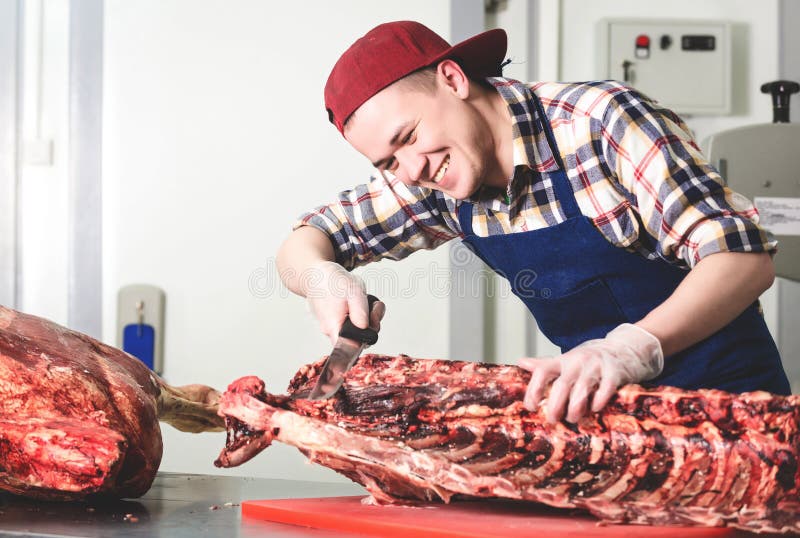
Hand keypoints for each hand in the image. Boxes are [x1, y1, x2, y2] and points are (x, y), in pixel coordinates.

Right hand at [304, 261, 384, 344]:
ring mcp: (333, 327)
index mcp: (333, 327)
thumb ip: (360, 311)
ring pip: (357, 329)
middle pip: (358, 338)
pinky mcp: (335, 321)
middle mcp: (331, 331)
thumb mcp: (353, 291)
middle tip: (374, 306)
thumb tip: (366, 328)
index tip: (373, 323)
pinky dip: (359, 312)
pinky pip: (352, 322)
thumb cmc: (332, 282)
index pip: (350, 349)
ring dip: (366, 315)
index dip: (366, 340)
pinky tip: (358, 301)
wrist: (315, 274)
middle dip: (372, 322)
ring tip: (364, 299)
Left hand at [518, 324, 662, 423]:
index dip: (534, 389)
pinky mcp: (615, 372)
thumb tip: (521, 363)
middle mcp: (577, 362)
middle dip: (555, 405)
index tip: (531, 406)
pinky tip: (595, 409)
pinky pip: (606, 388)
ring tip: (573, 418)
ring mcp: (596, 366)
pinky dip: (599, 401)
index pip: (542, 371)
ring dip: (576, 407)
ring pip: (582, 388)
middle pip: (562, 384)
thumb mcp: (566, 360)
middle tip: (553, 419)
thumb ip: (545, 365)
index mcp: (563, 360)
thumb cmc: (589, 360)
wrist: (623, 349)